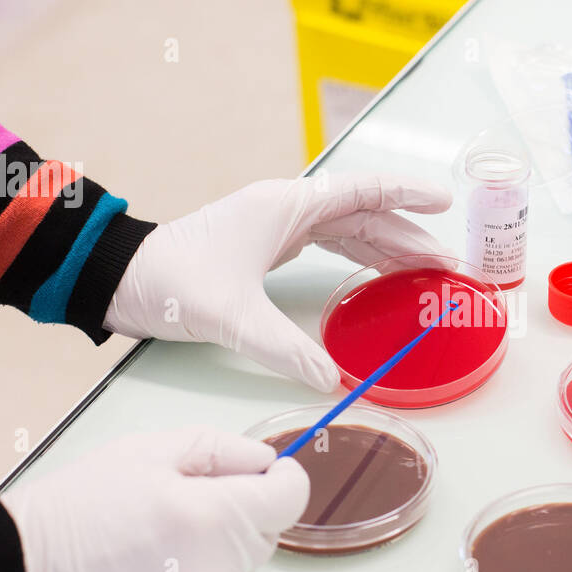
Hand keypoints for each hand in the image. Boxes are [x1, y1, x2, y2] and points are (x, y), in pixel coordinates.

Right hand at [1, 428, 307, 571]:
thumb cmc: (73, 511)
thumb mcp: (144, 452)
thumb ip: (219, 450)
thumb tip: (264, 462)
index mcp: (212, 517)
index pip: (290, 500)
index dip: (278, 482)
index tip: (262, 479)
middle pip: (262, 540)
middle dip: (236, 519)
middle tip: (179, 513)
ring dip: (212, 563)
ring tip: (152, 554)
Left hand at [104, 174, 452, 390]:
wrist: (122, 278)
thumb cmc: (172, 279)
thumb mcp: (232, 317)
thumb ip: (286, 348)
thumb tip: (332, 379)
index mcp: (286, 206)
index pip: (363, 192)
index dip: (408, 197)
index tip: (446, 204)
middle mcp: (288, 209)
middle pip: (366, 216)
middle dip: (410, 239)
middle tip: (450, 267)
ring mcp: (279, 227)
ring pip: (350, 232)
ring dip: (389, 250)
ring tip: (427, 275)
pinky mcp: (268, 246)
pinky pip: (330, 245)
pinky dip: (360, 259)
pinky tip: (379, 277)